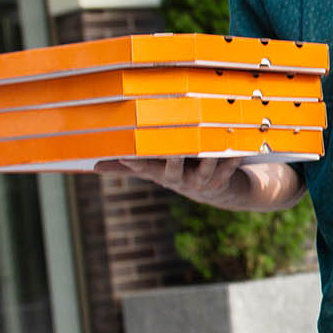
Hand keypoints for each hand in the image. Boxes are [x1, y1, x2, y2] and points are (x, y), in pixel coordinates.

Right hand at [98, 155, 248, 208]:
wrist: (221, 193)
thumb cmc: (181, 176)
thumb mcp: (154, 173)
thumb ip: (129, 168)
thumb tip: (95, 166)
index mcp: (161, 175)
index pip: (144, 169)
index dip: (134, 163)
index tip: (124, 154)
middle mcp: (180, 180)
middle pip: (173, 168)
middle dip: (170, 157)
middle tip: (170, 146)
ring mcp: (202, 180)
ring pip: (205, 167)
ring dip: (207, 154)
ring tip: (208, 139)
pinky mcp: (223, 179)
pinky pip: (229, 166)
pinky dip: (233, 156)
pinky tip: (236, 144)